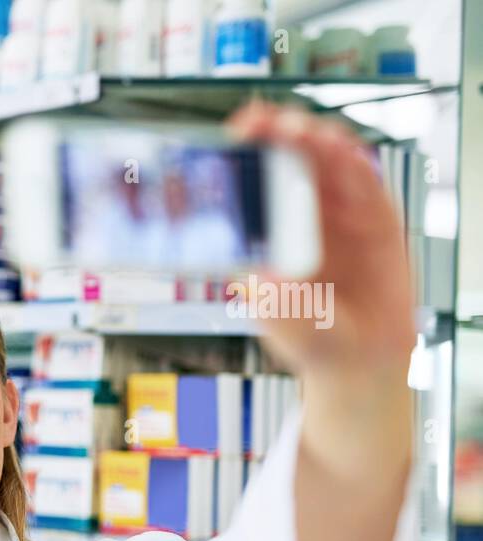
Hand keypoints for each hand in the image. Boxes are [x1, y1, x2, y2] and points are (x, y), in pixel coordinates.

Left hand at [226, 100, 415, 386]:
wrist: (361, 359)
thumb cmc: (311, 338)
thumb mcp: (285, 324)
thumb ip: (276, 304)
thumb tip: (262, 279)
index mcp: (264, 237)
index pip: (246, 186)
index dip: (237, 159)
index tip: (226, 143)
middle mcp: (296, 217)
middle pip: (282, 160)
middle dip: (270, 135)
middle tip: (259, 123)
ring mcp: (335, 212)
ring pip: (321, 161)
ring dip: (310, 140)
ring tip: (298, 130)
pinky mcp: (371, 215)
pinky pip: (362, 180)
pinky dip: (352, 161)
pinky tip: (341, 149)